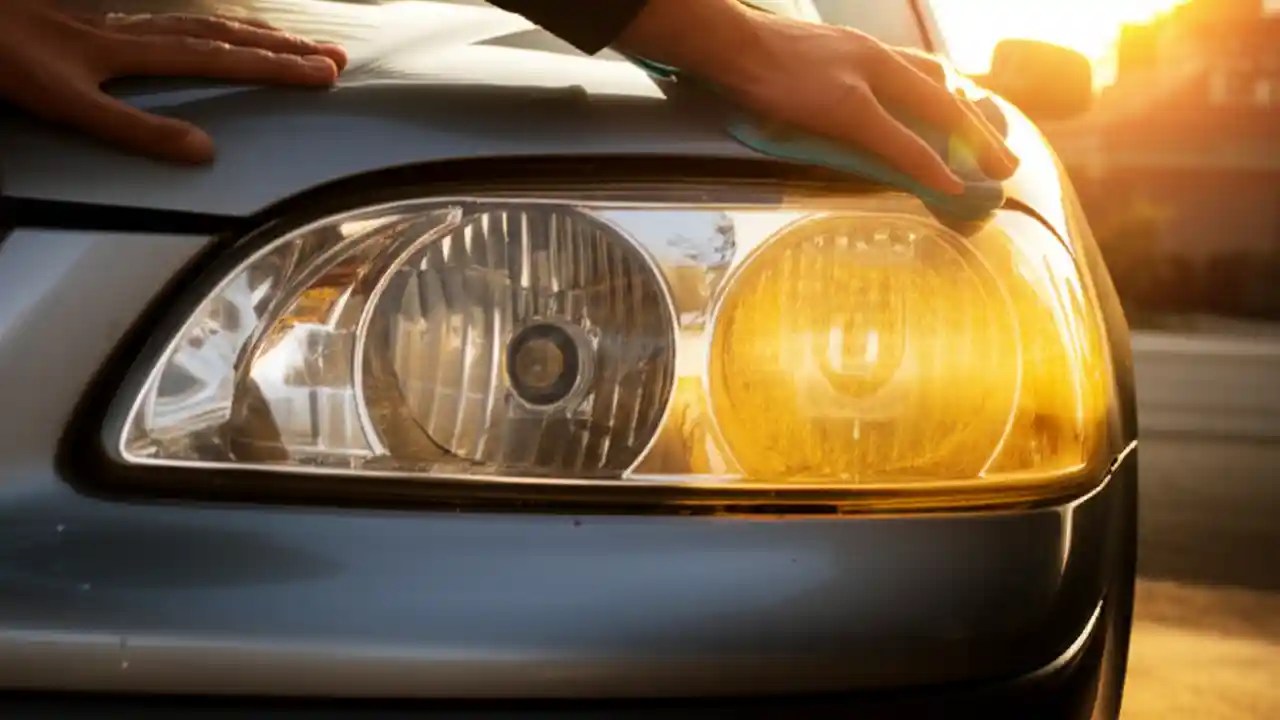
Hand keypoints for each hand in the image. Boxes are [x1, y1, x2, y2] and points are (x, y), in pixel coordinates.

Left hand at [0, 1, 346, 163]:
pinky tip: (214, 31)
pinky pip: (172, 20)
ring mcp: (116, 23)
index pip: (222, 60)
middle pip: (224, 34)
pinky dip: (210, 26)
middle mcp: (135, 30)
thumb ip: (135, 130)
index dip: (276, 67)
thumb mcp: (67, 103)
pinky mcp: (97, 23)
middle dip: (282, 47)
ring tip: (295, 43)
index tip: (325, 74)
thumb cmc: (7, 61)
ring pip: (202, 22)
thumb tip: (204, 151)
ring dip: (254, 33)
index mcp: (133, 52)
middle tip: (333, 57)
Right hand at [619, 0, 1017, 194]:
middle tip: (1006, 157)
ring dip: (970, 139)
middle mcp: (871, 57)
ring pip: (934, 107)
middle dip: (977, 123)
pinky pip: (898, 139)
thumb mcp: (798, 67)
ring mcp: (861, 78)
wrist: (724, 43)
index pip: (922, 74)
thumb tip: (825, 109)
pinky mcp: (845, 105)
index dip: (952, 102)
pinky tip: (950, 183)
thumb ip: (822, 84)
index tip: (975, 128)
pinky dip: (927, 162)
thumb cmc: (748, 58)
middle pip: (941, 89)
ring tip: (998, 168)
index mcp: (861, 51)